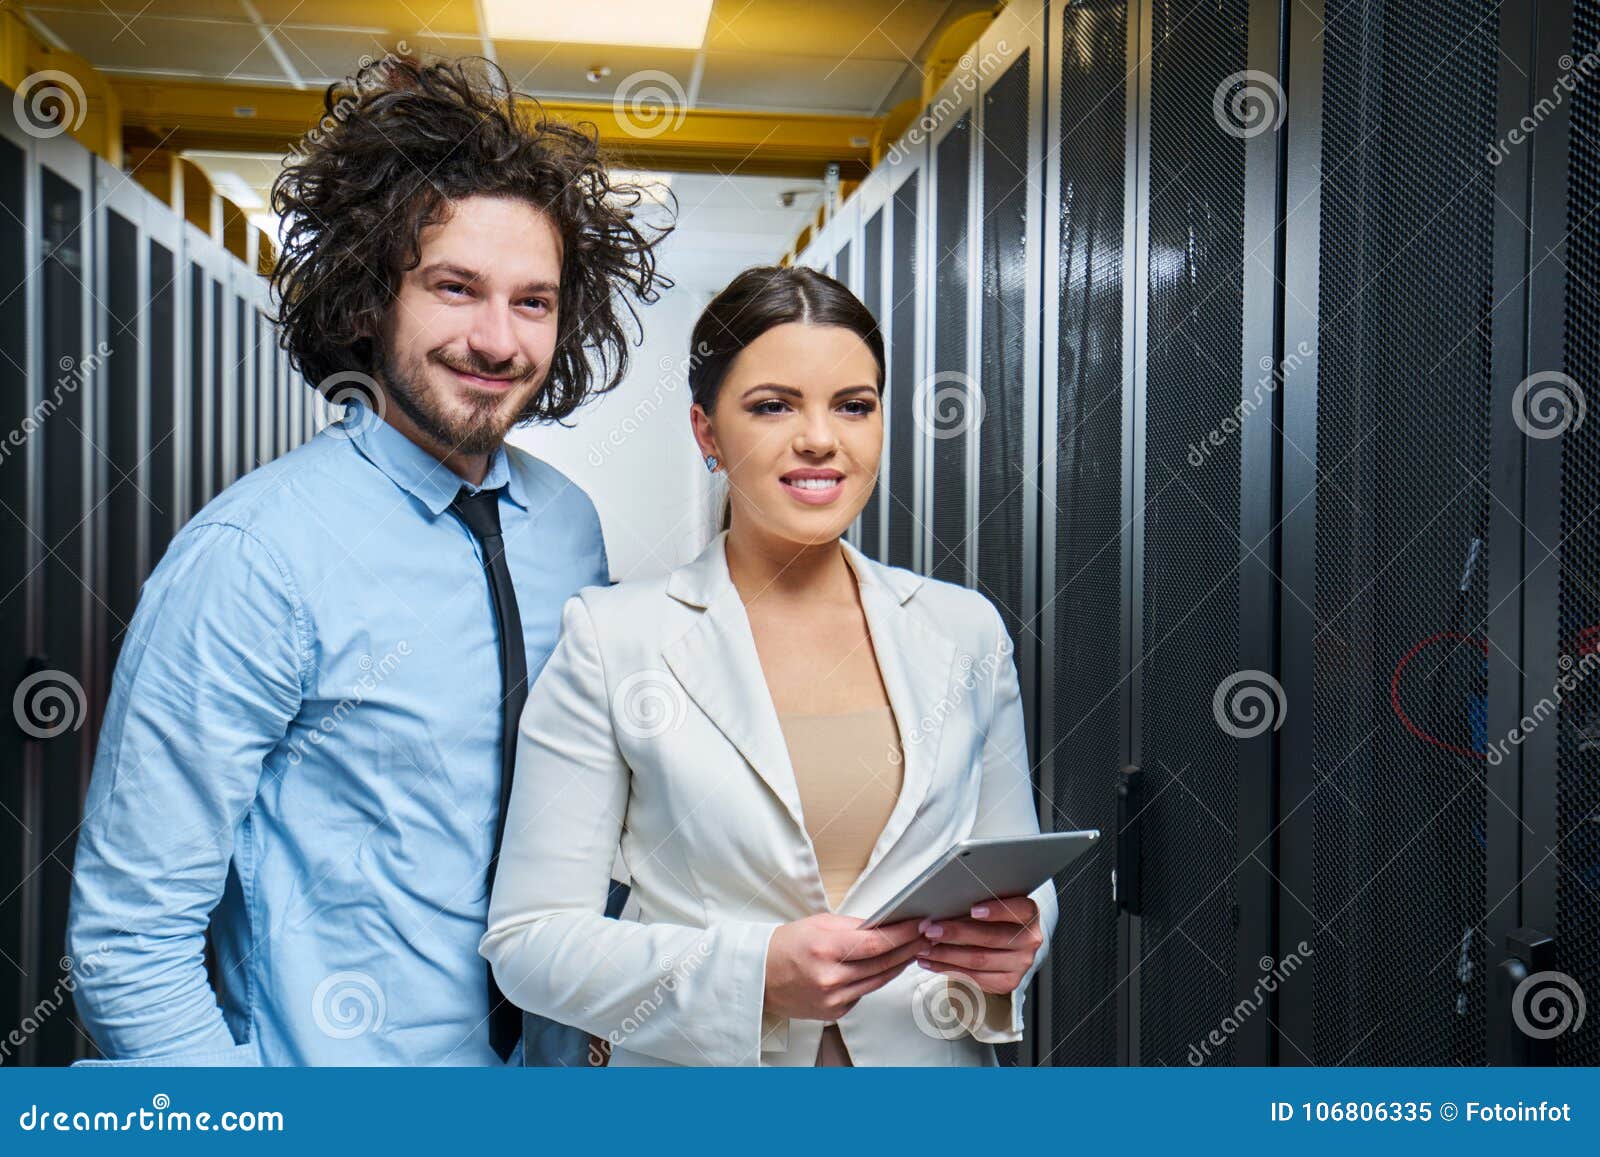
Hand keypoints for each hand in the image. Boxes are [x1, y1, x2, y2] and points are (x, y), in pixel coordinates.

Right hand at [763, 913, 928, 1021]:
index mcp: (824, 949)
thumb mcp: (819, 923)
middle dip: (908, 947)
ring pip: (878, 980)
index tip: (919, 924)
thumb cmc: (785, 946)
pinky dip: (876, 979)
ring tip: (913, 949)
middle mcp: (829, 978)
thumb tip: (885, 925)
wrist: (760, 977)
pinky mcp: (834, 1012)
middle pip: (882, 963)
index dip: (903, 934)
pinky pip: (864, 993)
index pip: (875, 943)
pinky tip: (885, 966)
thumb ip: (854, 926)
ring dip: (899, 964)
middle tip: (926, 935)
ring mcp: (833, 1000)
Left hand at [913, 895, 1041, 994]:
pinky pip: (974, 977)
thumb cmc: (999, 917)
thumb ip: (978, 903)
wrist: (1016, 942)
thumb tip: (942, 905)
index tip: (973, 910)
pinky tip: (932, 962)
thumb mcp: (996, 903)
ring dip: (946, 955)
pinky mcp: (1008, 982)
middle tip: (931, 930)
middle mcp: (1029, 940)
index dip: (996, 910)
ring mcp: (1021, 964)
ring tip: (925, 948)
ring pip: (979, 960)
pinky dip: (948, 969)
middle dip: (956, 934)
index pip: (1018, 909)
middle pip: (990, 938)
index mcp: (1029, 914)